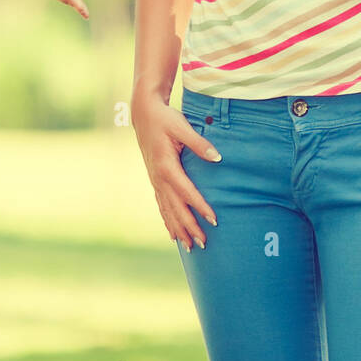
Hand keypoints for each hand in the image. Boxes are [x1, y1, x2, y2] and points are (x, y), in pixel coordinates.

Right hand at [131, 93, 221, 251]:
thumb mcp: (182, 126)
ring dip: (178, 230)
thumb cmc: (164, 118)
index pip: (186, 192)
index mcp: (166, 166)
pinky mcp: (154, 179)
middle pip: (175, 208)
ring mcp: (155, 180)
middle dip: (189, 227)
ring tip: (189, 248)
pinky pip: (161, 205)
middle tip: (203, 243)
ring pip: (167, 210)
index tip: (214, 220)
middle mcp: (158, 177)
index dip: (200, 207)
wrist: (143, 113)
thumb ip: (199, 144)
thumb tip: (217, 158)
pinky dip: (167, 221)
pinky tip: (173, 235)